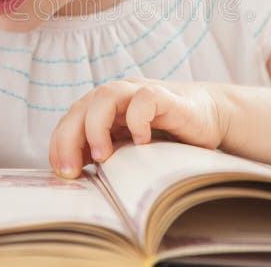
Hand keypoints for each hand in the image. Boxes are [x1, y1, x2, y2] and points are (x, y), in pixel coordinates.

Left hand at [49, 77, 225, 178]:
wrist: (210, 116)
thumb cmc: (167, 136)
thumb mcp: (129, 149)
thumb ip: (105, 154)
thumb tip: (74, 177)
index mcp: (102, 108)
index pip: (69, 120)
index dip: (60, 145)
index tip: (63, 174)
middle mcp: (117, 96)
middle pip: (80, 107)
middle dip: (69, 139)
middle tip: (71, 171)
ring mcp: (139, 93)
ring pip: (105, 96)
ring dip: (96, 127)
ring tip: (103, 157)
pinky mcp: (165, 96)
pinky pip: (144, 98)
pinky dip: (137, 119)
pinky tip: (141, 142)